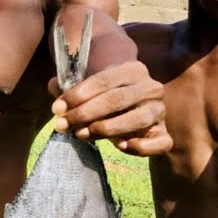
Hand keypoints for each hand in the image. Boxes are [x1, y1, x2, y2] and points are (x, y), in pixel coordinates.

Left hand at [49, 60, 171, 155]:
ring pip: (137, 119)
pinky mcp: (164, 134)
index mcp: (133, 69)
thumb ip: (69, 86)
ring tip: (82, 134)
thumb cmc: (105, 96)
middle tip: (62, 125)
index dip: (77, 96)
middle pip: (116, 100)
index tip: (57, 108)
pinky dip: (141, 147)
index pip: (103, 81)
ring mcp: (160, 111)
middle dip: (84, 114)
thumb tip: (53, 86)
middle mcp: (151, 87)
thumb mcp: (89, 86)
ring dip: (106, 129)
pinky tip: (121, 146)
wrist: (134, 106)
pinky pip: (160, 143)